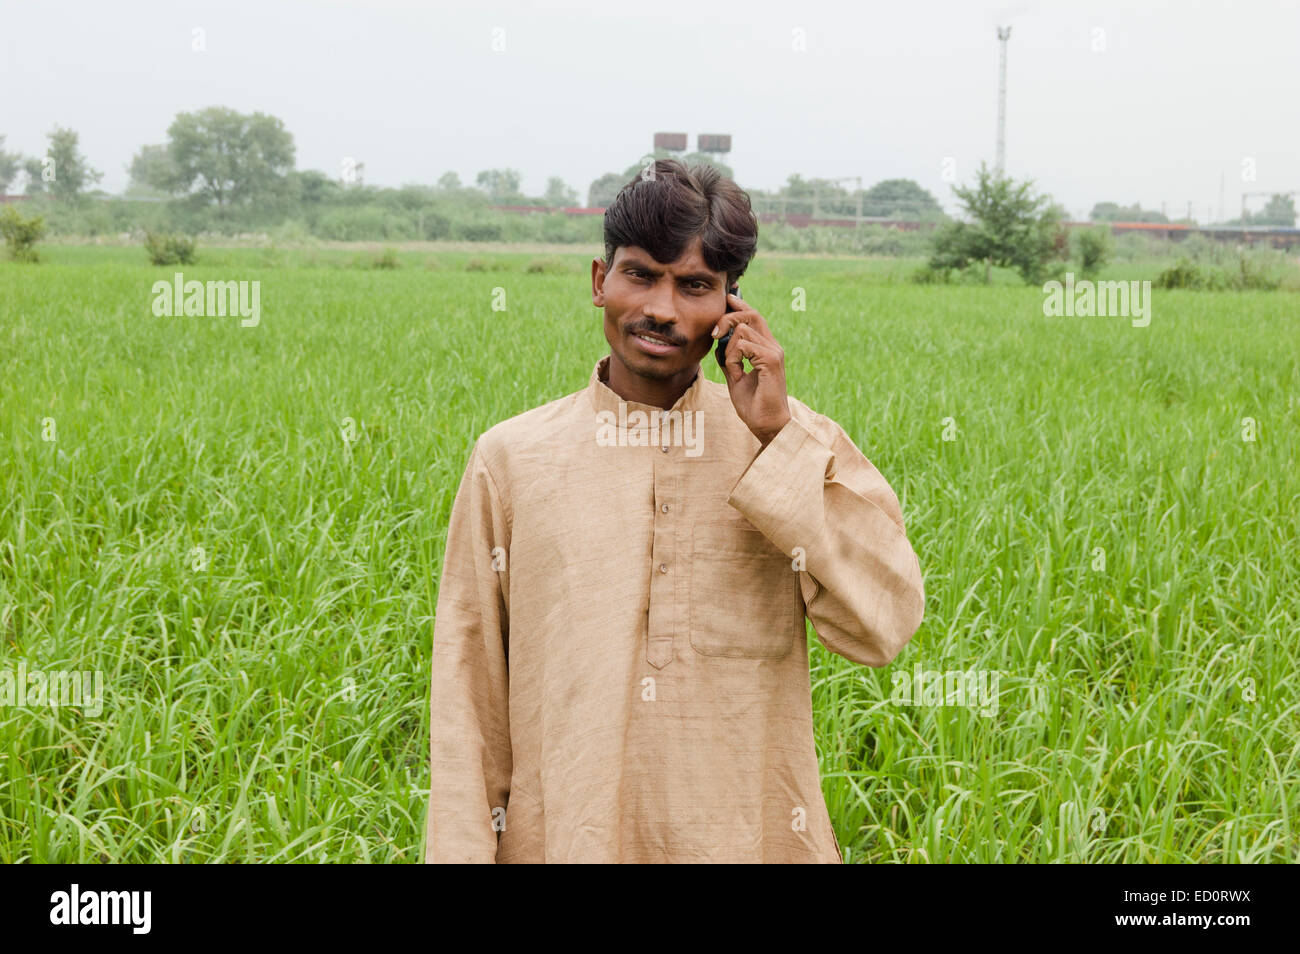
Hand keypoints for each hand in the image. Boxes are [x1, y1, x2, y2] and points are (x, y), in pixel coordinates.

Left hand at [713, 292, 790, 446]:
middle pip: (751, 314)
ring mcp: (774, 352)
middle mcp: (773, 346)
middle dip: (728, 318)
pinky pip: (743, 346)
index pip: (754, 317)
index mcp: (767, 348)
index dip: (740, 305)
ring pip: (742, 330)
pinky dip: (733, 358)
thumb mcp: (735, 377)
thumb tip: (719, 342)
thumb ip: (729, 358)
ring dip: (728, 349)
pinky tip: (736, 373)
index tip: (728, 298)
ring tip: (732, 369)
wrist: (766, 425)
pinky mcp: (771, 361)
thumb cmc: (753, 405)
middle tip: (714, 334)